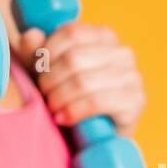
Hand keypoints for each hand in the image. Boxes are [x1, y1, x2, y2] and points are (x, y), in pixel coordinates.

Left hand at [18, 23, 144, 135]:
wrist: (92, 134)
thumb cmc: (67, 95)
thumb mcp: (46, 71)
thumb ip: (34, 52)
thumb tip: (31, 35)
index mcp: (104, 36)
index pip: (71, 33)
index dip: (48, 53)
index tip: (38, 70)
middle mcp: (122, 52)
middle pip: (73, 58)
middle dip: (50, 79)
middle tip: (43, 94)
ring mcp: (132, 76)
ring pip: (83, 81)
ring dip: (59, 97)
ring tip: (52, 107)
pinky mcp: (135, 101)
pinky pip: (98, 101)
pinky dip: (74, 111)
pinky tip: (63, 118)